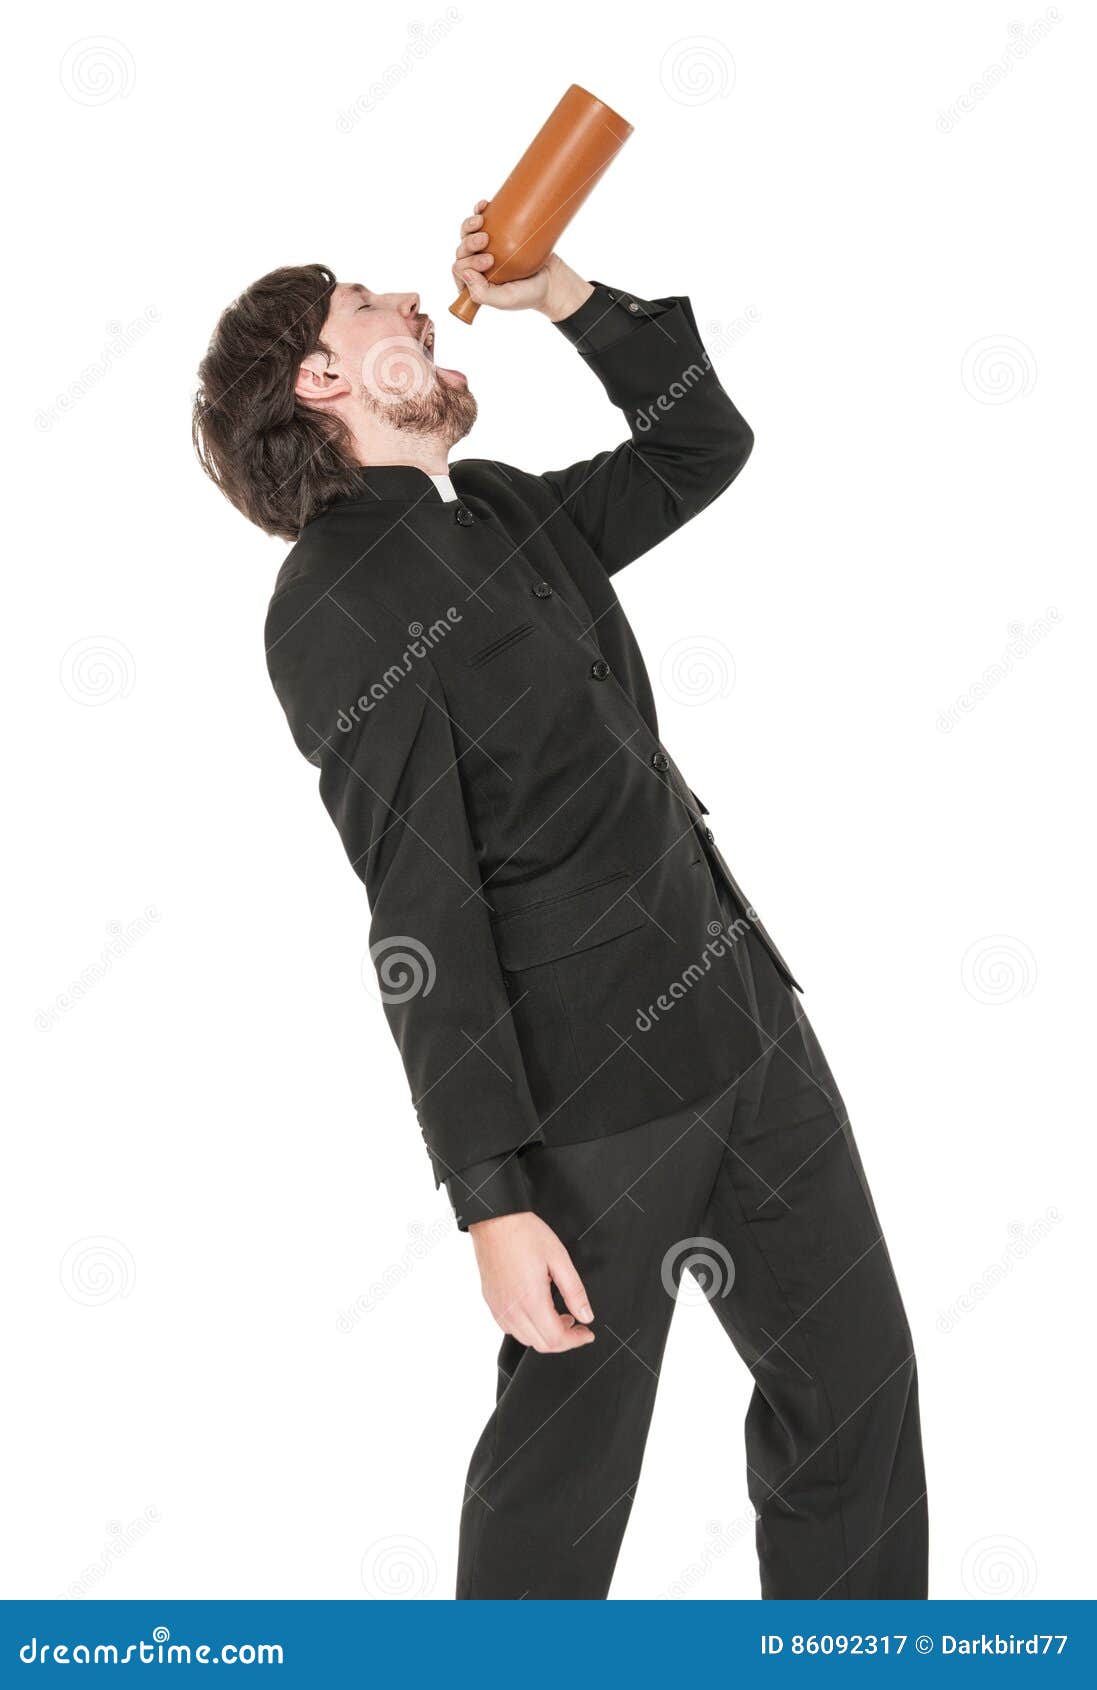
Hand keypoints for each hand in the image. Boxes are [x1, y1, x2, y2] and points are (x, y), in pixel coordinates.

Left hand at [453, 200, 593, 320]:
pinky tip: (483, 205)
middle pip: (461, 250)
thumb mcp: (506, 299)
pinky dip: (478, 210)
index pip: (459, 270)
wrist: (554, 280)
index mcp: (474, 285)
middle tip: (487, 242)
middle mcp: (477, 268)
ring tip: (482, 223)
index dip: (468, 262)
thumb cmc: (530, 294)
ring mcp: (486, 250)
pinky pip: (481, 220)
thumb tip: (465, 272)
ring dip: (469, 225)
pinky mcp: (498, 235)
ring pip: (466, 234)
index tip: (490, 262)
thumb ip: (483, 294)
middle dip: (469, 243)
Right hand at [470, 1210, 595, 1352]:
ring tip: (558, 1315)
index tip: (587, 1332)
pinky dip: (527, 1328)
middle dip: (563, 1339)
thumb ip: (574, 1291)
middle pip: (541, 1344)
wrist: (495, 1220)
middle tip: (577, 1323)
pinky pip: (510, 1328)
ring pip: (525, 1339)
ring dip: (545, 1335)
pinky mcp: (491, 1302)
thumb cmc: (525, 1234)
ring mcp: (499, 1307)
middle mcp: (512, 1310)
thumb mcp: (559, 1258)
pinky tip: (536, 1311)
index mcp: (531, 1300)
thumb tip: (586, 1316)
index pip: (556, 1339)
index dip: (576, 1340)